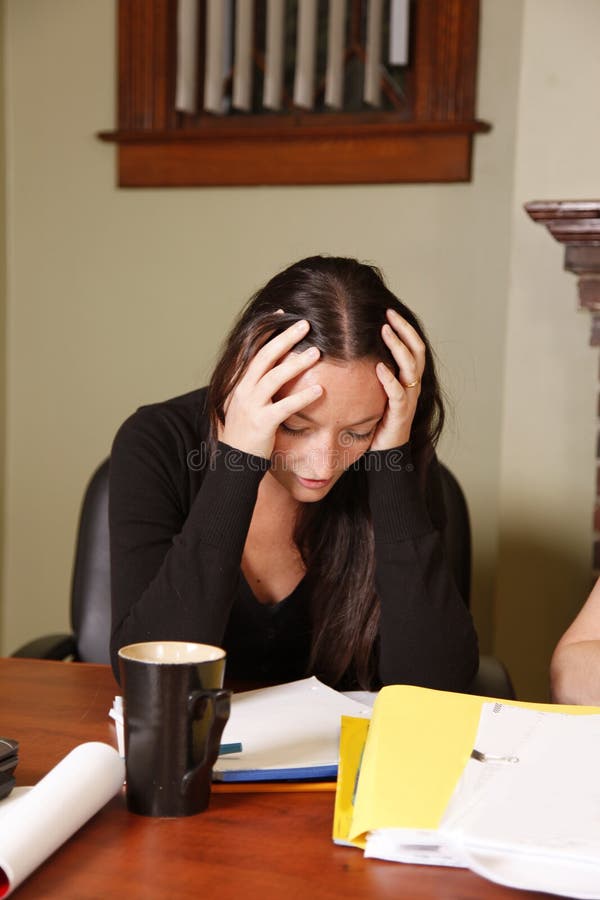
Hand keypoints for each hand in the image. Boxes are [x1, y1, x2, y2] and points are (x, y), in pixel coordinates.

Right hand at [220, 320, 322, 457]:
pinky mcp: (262, 423)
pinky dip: (303, 397)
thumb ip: (255, 386)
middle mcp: (242, 390)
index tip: (282, 314)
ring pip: (274, 377)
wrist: (235, 462)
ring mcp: (250, 406)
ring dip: (296, 363)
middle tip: (305, 324)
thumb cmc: (246, 433)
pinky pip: (285, 406)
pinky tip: (320, 391)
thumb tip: (272, 368)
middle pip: (264, 356)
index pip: (252, 349)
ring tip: (317, 352)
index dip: (267, 330)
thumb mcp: (245, 404)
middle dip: (285, 338)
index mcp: (238, 383)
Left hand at [369, 309, 425, 451]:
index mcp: (408, 377)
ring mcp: (409, 398)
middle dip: (403, 330)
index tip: (388, 311)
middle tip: (388, 314)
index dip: (404, 327)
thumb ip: (369, 370)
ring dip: (397, 347)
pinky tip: (379, 367)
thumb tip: (348, 346)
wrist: (385, 452)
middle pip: (417, 350)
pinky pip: (399, 392)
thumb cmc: (377, 418)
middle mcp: (413, 385)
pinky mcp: (401, 413)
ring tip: (384, 331)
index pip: (413, 345)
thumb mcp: (373, 389)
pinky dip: (390, 378)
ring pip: (411, 367)